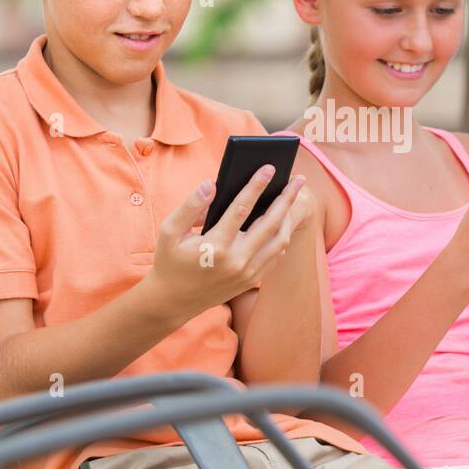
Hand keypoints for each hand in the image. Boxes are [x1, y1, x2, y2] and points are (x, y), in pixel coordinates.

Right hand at [150, 167, 308, 320]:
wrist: (173, 301)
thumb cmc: (170, 261)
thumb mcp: (169, 231)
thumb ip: (190, 206)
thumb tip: (212, 183)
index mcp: (215, 245)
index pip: (241, 208)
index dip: (256, 186)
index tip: (269, 168)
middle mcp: (236, 261)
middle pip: (270, 223)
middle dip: (286, 198)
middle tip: (298, 179)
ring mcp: (247, 272)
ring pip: (279, 241)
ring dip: (288, 218)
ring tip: (292, 198)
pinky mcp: (252, 280)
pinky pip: (276, 256)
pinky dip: (282, 237)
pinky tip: (282, 222)